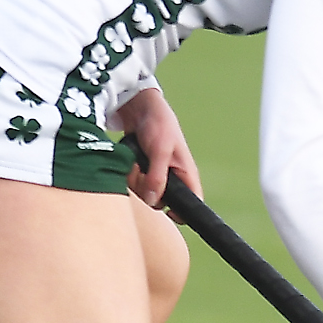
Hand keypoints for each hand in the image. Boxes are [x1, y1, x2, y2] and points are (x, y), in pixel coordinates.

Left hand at [113, 89, 199, 207]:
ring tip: (135, 163)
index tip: (168, 213)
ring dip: (135, 181)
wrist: (138, 108)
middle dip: (148, 192)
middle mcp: (172, 178)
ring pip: (144, 194)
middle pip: (161, 202)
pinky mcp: (142, 172)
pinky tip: (129, 162)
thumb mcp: (160, 151)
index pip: (193, 202)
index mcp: (186, 174)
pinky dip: (128, 176)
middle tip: (143, 174)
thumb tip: (155, 202)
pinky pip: (132, 185)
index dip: (183, 213)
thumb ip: (158, 177)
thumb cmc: (158, 125)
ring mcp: (156, 176)